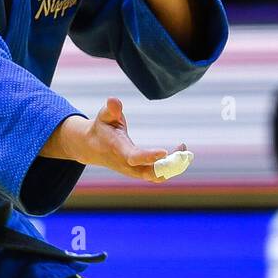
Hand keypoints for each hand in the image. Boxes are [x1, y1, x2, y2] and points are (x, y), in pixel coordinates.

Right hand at [59, 98, 186, 183]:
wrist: (93, 148)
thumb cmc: (102, 128)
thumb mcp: (103, 116)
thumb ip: (110, 110)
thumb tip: (113, 100)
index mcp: (118, 150)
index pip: (134, 157)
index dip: (148, 157)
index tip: (164, 151)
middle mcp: (127, 165)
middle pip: (149, 174)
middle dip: (168, 167)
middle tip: (183, 154)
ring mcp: (134, 171)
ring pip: (156, 177)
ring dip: (173, 168)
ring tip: (185, 151)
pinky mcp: (140, 172)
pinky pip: (158, 175)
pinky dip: (171, 168)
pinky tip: (181, 154)